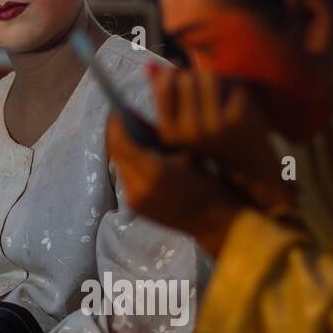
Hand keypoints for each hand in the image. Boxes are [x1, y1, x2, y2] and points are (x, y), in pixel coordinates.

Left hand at [106, 113, 243, 255]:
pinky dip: (128, 164)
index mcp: (154, 173)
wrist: (217, 222)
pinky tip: (136, 154)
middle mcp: (139, 189)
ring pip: (119, 167)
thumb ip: (158, 137)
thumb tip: (133, 118)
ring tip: (128, 134)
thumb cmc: (208, 183)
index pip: (122, 144)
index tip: (116, 110)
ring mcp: (135, 201)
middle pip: (116, 155)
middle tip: (120, 119)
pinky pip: (126, 179)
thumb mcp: (187, 154)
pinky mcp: (135, 208)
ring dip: (122, 150)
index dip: (115, 126)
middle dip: (116, 136)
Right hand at [147, 64, 292, 211]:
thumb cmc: (208, 137)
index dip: (170, 72)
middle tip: (201, 83)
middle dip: (193, 75)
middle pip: (186, 79)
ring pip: (208, 76)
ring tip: (216, 87)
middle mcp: (190, 130)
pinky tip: (235, 96)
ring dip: (212, 76)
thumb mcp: (178, 122)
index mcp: (169, 133)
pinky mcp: (237, 117)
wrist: (247, 163)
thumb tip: (150, 63)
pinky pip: (229, 82)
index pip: (163, 88)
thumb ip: (163, 93)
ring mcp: (214, 124)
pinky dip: (232, 83)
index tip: (177, 70)